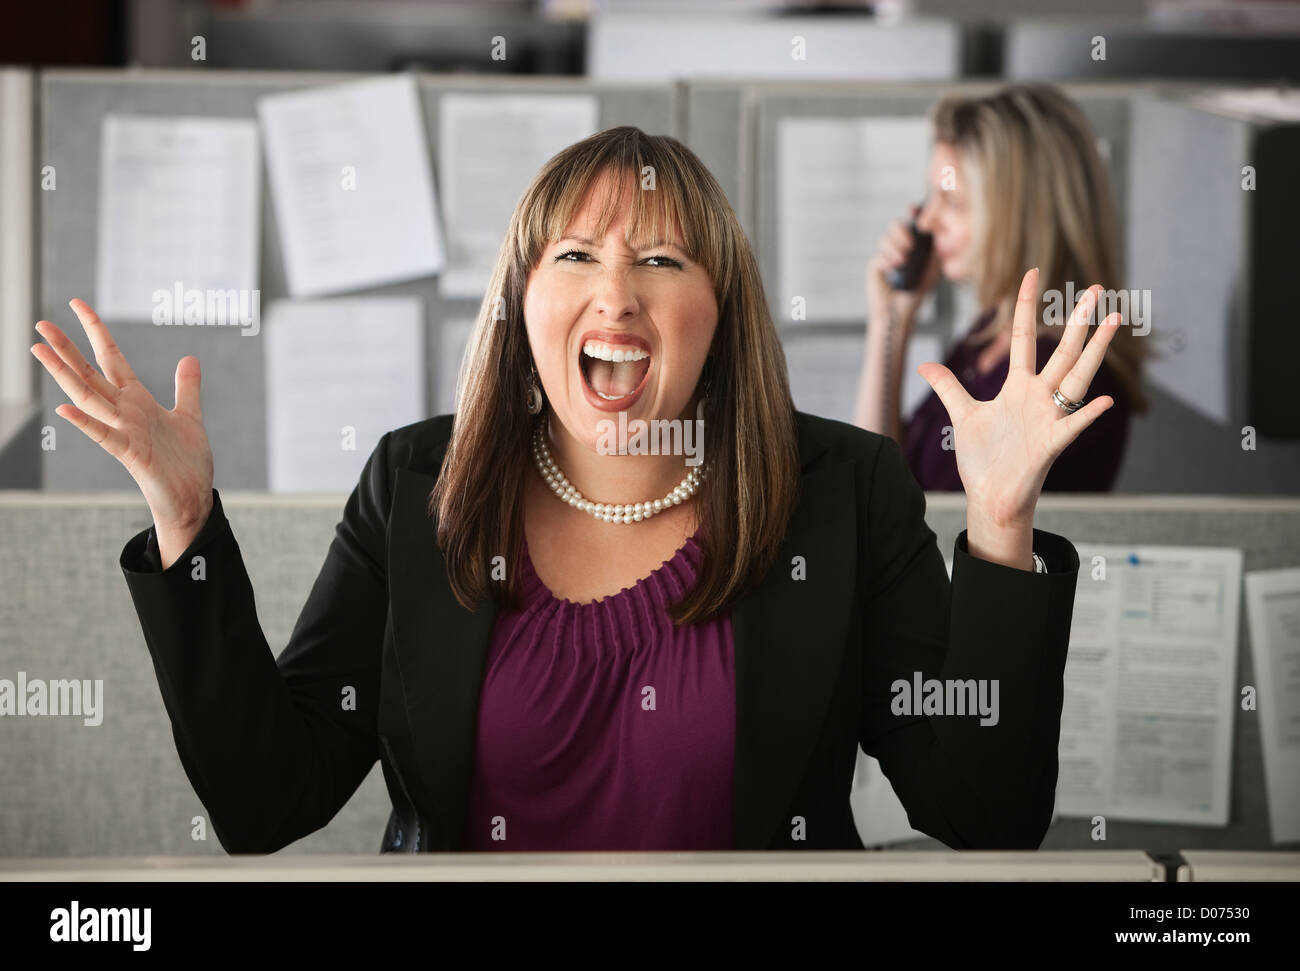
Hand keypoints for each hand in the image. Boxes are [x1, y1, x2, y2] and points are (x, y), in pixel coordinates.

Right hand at [31, 300, 213, 541]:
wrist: (192, 498)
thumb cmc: (186, 461)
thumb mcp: (189, 416)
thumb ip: (186, 387)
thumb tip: (190, 358)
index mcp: (138, 400)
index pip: (111, 358)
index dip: (96, 331)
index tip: (78, 304)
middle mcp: (125, 412)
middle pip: (90, 373)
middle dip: (67, 349)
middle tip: (40, 323)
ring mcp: (125, 432)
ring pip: (88, 398)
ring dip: (65, 375)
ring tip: (39, 351)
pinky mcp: (130, 455)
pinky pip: (104, 436)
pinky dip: (86, 423)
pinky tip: (65, 410)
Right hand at [866, 203, 941, 331]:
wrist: (903, 311)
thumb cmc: (919, 289)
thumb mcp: (933, 264)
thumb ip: (935, 246)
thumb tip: (939, 228)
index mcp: (913, 242)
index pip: (911, 221)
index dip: (913, 212)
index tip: (913, 209)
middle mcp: (898, 246)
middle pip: (895, 224)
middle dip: (902, 231)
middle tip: (909, 245)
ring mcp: (885, 255)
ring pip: (885, 238)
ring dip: (895, 248)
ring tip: (903, 261)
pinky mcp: (875, 265)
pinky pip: (879, 255)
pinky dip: (888, 260)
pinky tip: (894, 268)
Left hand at [915, 268, 1120, 528]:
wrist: (990, 497)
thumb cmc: (982, 459)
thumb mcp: (963, 416)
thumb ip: (949, 388)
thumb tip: (924, 366)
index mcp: (1017, 387)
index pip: (1024, 338)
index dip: (1025, 306)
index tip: (1030, 273)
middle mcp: (1038, 397)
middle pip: (1063, 351)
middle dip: (1079, 320)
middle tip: (1097, 288)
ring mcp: (1048, 418)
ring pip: (1076, 378)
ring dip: (1095, 351)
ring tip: (1115, 321)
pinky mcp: (1050, 445)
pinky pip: (1072, 426)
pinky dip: (1086, 414)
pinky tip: (1104, 400)